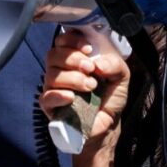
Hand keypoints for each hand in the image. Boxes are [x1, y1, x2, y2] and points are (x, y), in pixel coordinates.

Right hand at [39, 29, 131, 151]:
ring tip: (90, 87)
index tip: (88, 49)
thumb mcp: (121, 77)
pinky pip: (46, 97)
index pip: (62, 41)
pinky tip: (72, 98)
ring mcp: (53, 88)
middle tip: (90, 69)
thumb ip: (114, 64)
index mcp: (74, 59)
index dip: (72, 40)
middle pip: (53, 55)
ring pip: (51, 75)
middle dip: (73, 59)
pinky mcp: (50, 107)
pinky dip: (59, 95)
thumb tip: (98, 63)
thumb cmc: (111, 98)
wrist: (108, 126)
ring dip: (72, 78)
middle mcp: (60, 70)